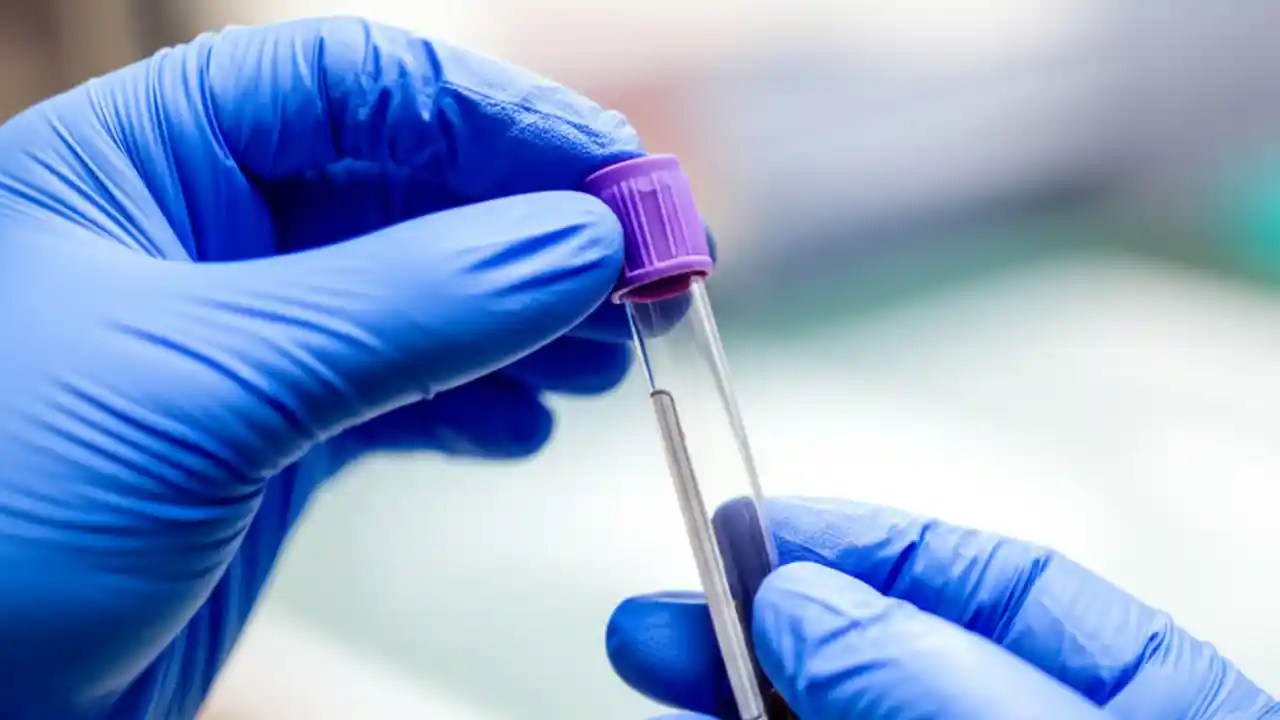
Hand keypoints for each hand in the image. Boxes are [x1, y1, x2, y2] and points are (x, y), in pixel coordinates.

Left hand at [0, 17, 640, 718]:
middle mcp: (195, 236)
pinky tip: (528, 425)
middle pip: (401, 187)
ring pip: (417, 294)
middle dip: (528, 225)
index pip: (345, 85)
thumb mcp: (211, 385)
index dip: (489, 113)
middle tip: (643, 267)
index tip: (610, 169)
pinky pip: (401, 393)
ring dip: (524, 317)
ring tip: (609, 353)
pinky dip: (476, 404)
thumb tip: (580, 246)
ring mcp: (241, 342)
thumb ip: (409, 307)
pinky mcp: (269, 439)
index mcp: (140, 163)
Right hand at [608, 498, 1278, 718]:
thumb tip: (802, 604)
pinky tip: (715, 719)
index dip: (850, 544)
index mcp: (1143, 692)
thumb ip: (938, 680)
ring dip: (742, 696)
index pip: (980, 583)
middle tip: (656, 619)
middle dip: (764, 631)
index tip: (740, 527)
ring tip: (656, 666)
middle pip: (890, 661)